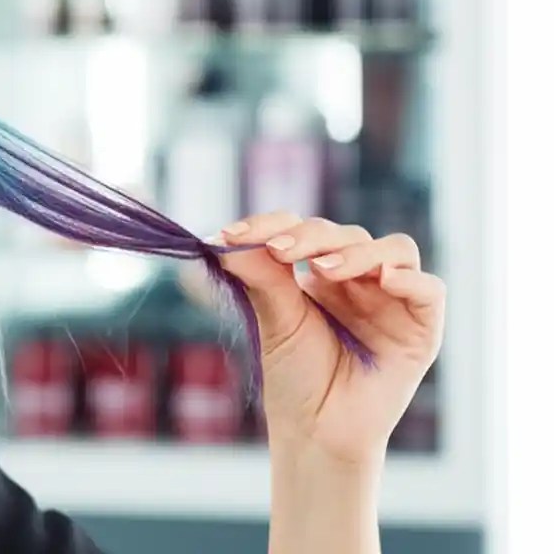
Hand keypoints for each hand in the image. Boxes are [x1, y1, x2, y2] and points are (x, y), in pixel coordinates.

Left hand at [213, 212, 445, 464]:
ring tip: (322, 269)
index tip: (232, 235)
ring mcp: (393, 299)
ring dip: (356, 252)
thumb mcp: (274, 320)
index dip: (272, 224)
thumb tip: (226, 238)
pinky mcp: (422, 327)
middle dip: (310, 237)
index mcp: (321, 273)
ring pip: (393, 249)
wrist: (317, 432)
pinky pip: (430, 290)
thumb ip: (259, 276)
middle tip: (279, 250)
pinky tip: (383, 281)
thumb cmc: (295, 377)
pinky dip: (409, 279)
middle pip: (347, 234)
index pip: (304, 228)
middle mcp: (360, 278)